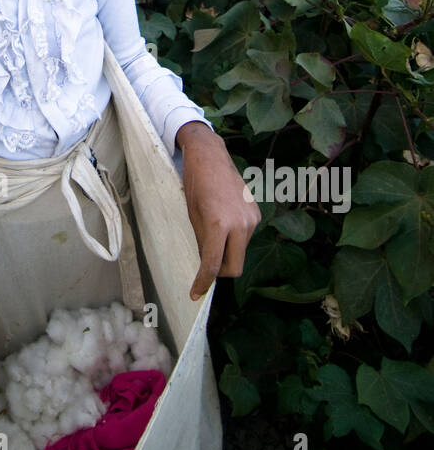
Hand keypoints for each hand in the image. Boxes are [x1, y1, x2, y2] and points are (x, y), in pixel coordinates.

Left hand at [175, 122, 259, 300]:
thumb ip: (202, 242)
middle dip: (221, 273)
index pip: (213, 265)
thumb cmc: (195, 184)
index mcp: (219, 224)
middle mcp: (240, 224)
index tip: (196, 293)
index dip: (203, 282)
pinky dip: (234, 237)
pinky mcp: (257, 214)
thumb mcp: (192, 215)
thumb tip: (207, 264)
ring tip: (213, 230)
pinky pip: (245, 236)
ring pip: (240, 251)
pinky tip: (224, 219)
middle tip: (207, 268)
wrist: (211, 156)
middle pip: (235, 267)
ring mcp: (252, 219)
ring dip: (227, 251)